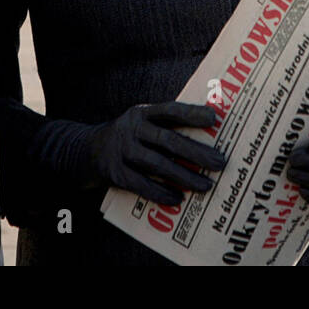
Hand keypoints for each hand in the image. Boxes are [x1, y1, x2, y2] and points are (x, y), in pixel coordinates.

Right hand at [85, 102, 226, 206]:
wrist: (88, 151)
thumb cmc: (130, 137)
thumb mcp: (142, 123)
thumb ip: (166, 126)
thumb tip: (206, 138)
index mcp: (142, 113)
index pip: (170, 110)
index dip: (191, 113)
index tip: (214, 118)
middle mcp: (132, 129)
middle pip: (168, 140)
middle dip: (196, 152)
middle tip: (220, 162)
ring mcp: (123, 151)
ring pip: (158, 165)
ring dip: (184, 176)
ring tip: (206, 185)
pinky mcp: (116, 173)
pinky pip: (142, 185)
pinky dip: (161, 193)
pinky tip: (179, 198)